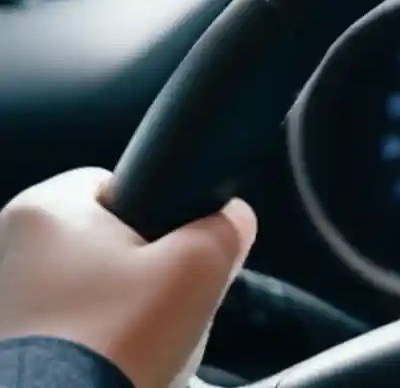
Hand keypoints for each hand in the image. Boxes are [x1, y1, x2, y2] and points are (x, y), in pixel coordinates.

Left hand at [0, 168, 255, 387]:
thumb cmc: (116, 338)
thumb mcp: (199, 267)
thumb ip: (226, 227)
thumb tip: (233, 221)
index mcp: (46, 206)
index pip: (115, 182)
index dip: (159, 213)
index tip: (176, 252)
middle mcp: (8, 243)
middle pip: (103, 238)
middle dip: (139, 267)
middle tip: (164, 301)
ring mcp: (3, 295)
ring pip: (86, 285)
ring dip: (115, 307)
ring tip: (139, 340)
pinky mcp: (7, 338)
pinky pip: (64, 325)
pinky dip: (90, 339)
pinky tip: (112, 360)